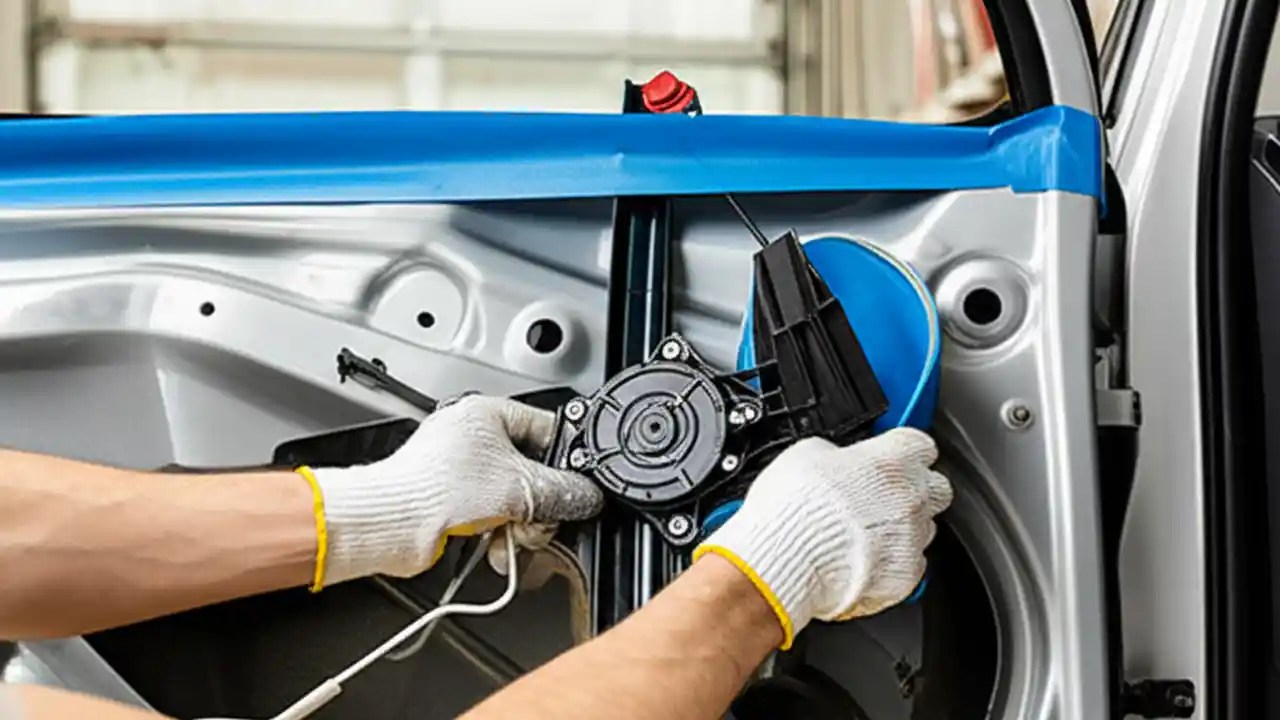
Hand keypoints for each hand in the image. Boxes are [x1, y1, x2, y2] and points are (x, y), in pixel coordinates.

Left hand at [311, 396, 602, 584]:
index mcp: (489, 414)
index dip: (567, 460)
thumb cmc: (435, 489)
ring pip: (517, 498)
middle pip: (535, 470)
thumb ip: (564, 491)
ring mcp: (464, 470)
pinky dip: (500, 534)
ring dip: (521, 525)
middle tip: (536, 519)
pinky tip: (496, 548)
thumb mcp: (519, 488)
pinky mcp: (455, 501)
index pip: (549, 429)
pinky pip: (495, 515)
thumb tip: (588, 495)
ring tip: (511, 537)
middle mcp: (475, 438)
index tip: (576, 486)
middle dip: (539, 504)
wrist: (391, 523)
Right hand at [694, 428, 951, 648]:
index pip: (920, 445)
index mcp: (891, 461)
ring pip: (924, 528)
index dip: (903, 450)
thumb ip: (837, 454)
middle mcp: (910, 499)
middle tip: (881, 494)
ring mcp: (911, 539)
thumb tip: (839, 460)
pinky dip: (890, 563)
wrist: (782, 562)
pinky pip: (911, 565)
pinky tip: (861, 559)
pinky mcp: (906, 577)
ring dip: (901, 527)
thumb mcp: (805, 455)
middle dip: (913, 489)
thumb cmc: (790, 511)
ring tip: (862, 533)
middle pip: (936, 487)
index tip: (891, 455)